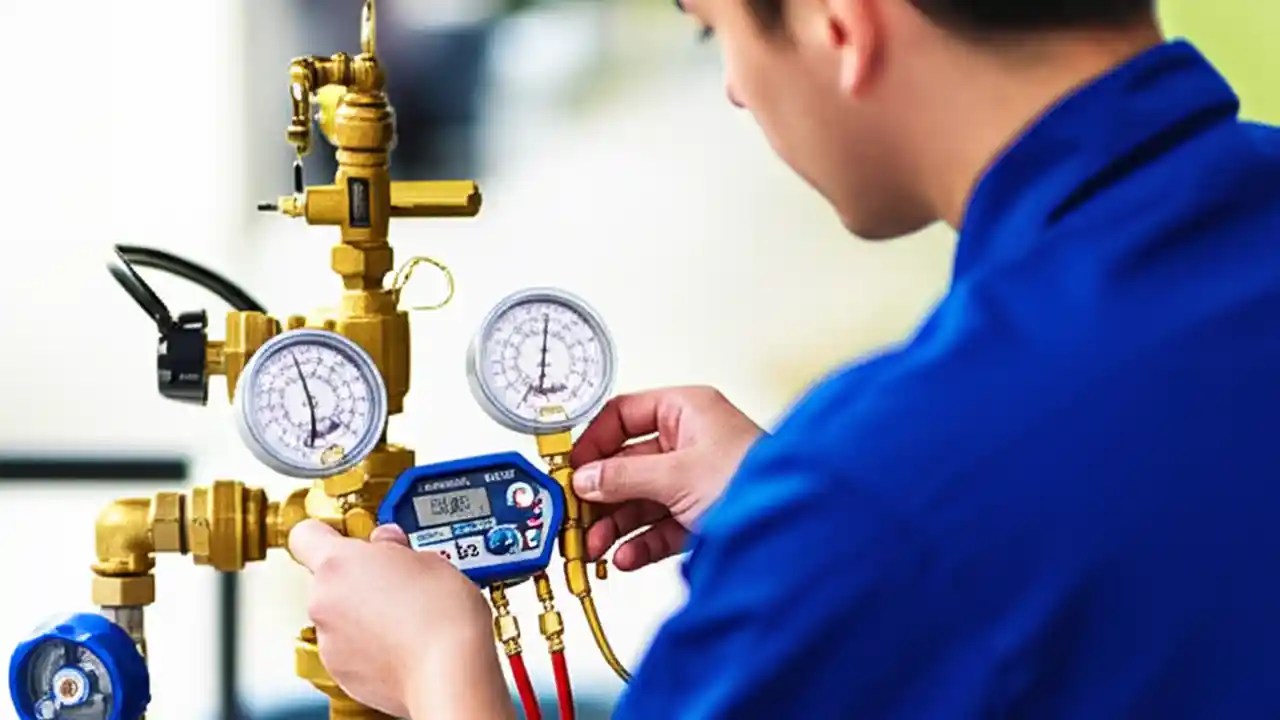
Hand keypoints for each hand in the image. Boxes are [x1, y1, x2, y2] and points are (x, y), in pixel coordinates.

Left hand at [288, 520, 514, 719]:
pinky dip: (369, 643)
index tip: (349, 536)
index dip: (327, 533)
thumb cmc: (442, 615)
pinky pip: (348, 647)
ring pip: (338, 614)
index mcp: (339, 564)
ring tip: (405, 615)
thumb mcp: (428, 558)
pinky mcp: (342, 672)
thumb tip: (389, 545)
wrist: (450, 671)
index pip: (306, 534)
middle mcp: (324, 601)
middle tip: (395, 579)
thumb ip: (394, 547)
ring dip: (362, 612)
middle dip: (358, 577)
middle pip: (327, 578)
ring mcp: (330, 640)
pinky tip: (401, 640)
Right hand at [570, 386, 764, 571]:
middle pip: (627, 464)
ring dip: (614, 525)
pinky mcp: (701, 515)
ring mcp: (695, 480)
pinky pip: (659, 527)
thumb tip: (586, 478)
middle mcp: (690, 441)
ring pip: (640, 499)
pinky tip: (625, 557)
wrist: (800, 528)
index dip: (593, 441)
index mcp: (687, 410)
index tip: (572, 469)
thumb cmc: (757, 480)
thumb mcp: (678, 474)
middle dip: (600, 495)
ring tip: (596, 546)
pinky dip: (639, 543)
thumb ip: (624, 476)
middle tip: (576, 517)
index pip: (624, 415)